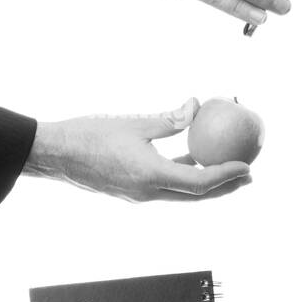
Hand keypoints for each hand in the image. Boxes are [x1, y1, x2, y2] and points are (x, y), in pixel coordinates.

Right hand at [23, 98, 251, 201]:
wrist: (52, 153)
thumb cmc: (88, 134)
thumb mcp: (134, 123)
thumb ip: (169, 119)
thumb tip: (195, 105)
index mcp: (150, 176)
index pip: (199, 182)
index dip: (226, 176)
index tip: (247, 167)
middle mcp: (148, 193)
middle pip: (197, 195)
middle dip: (225, 187)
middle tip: (248, 175)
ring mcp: (139, 196)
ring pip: (182, 194)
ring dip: (207, 184)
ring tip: (228, 170)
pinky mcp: (132, 192)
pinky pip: (167, 188)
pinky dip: (185, 178)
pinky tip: (194, 161)